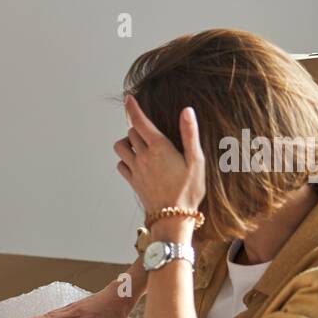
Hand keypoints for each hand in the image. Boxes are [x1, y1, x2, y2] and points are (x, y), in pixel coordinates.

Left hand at [114, 94, 205, 215]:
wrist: (173, 218)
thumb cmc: (188, 190)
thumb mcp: (196, 161)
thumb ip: (190, 134)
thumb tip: (187, 111)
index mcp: (159, 148)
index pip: (141, 122)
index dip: (134, 108)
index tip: (129, 98)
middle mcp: (143, 157)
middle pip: (131, 132)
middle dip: (137, 127)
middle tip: (148, 130)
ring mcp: (135, 170)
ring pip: (121, 147)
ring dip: (127, 142)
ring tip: (140, 145)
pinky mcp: (132, 182)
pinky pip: (121, 165)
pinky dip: (125, 159)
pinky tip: (137, 162)